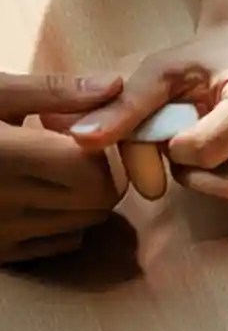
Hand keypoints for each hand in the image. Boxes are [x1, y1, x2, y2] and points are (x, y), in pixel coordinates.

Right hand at [0, 73, 124, 263]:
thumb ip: (54, 92)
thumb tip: (115, 85)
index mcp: (4, 157)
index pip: (92, 173)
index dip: (100, 151)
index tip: (80, 132)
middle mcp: (2, 204)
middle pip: (96, 203)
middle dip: (100, 175)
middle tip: (74, 150)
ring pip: (83, 226)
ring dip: (85, 200)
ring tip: (52, 170)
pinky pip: (58, 245)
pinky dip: (65, 224)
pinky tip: (40, 195)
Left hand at [70, 26, 227, 217]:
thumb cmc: (204, 59)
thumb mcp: (162, 72)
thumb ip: (124, 107)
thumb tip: (80, 139)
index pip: (206, 152)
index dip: (175, 151)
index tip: (172, 131)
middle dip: (197, 176)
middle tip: (185, 152)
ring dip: (220, 188)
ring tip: (211, 157)